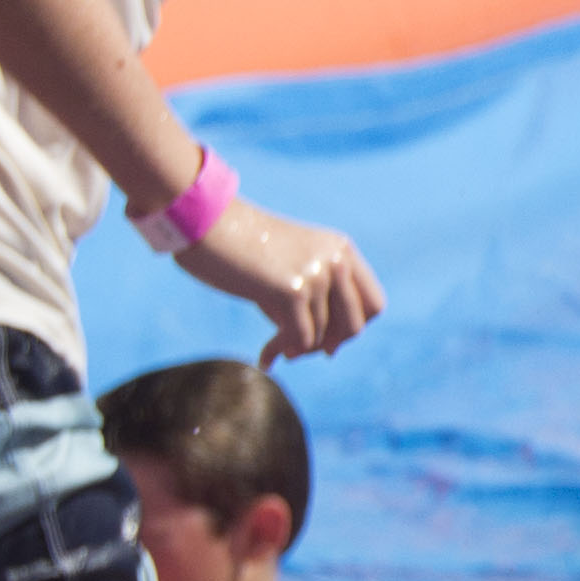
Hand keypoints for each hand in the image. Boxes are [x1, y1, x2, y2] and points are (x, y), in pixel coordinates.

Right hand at [175, 196, 385, 359]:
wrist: (206, 222)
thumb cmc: (240, 248)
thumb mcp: (289, 268)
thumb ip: (314, 299)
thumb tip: (328, 350)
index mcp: (341, 250)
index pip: (373, 305)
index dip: (351, 329)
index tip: (328, 344)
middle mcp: (336, 261)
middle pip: (355, 326)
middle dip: (326, 345)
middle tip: (297, 352)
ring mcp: (317, 273)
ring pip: (321, 336)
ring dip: (294, 350)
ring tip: (271, 349)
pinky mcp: (292, 289)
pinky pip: (300, 339)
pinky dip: (281, 352)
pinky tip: (266, 358)